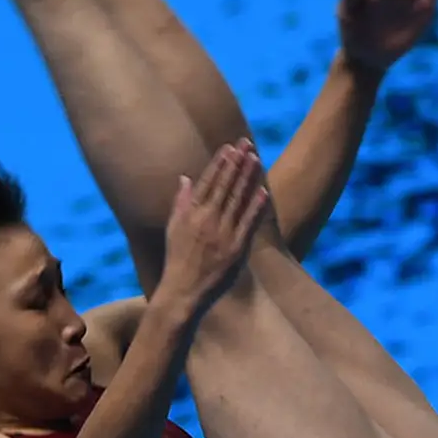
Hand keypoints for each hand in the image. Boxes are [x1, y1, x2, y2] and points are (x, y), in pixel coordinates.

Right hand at [158, 140, 268, 315]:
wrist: (182, 293)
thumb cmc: (177, 260)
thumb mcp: (173, 228)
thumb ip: (180, 201)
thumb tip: (184, 177)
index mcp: (190, 214)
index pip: (207, 182)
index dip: (220, 163)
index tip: (229, 147)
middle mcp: (206, 220)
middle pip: (225, 185)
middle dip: (237, 163)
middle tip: (247, 143)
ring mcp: (223, 234)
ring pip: (238, 199)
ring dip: (248, 178)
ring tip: (256, 158)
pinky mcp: (236, 249)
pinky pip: (248, 223)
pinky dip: (255, 207)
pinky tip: (263, 191)